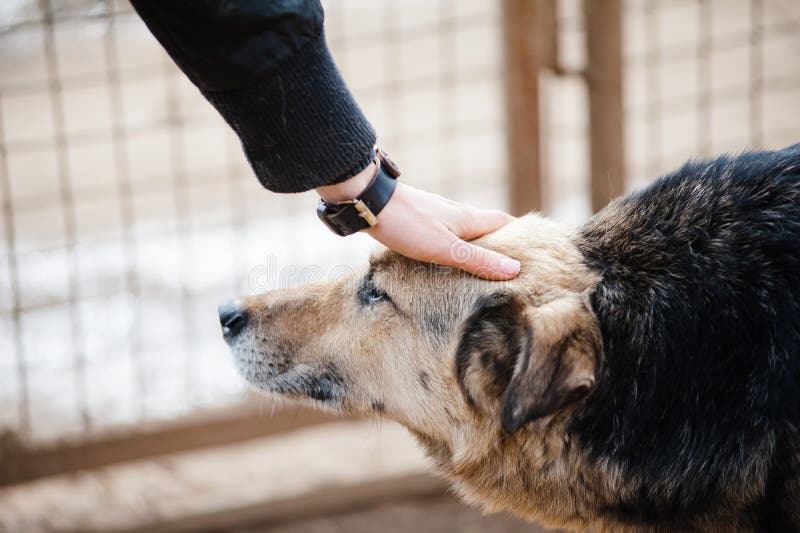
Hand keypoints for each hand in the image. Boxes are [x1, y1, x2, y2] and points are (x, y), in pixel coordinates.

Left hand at [317, 165, 519, 279]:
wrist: (370, 202)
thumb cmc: (407, 224)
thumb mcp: (444, 248)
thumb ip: (477, 259)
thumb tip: (515, 269)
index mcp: (469, 219)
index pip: (506, 224)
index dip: (522, 236)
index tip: (535, 252)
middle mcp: (458, 214)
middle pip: (488, 228)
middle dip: (502, 244)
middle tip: (511, 268)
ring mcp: (439, 216)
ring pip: (467, 232)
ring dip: (478, 247)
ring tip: (483, 269)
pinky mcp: (422, 221)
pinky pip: (448, 235)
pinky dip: (456, 247)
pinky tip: (448, 261)